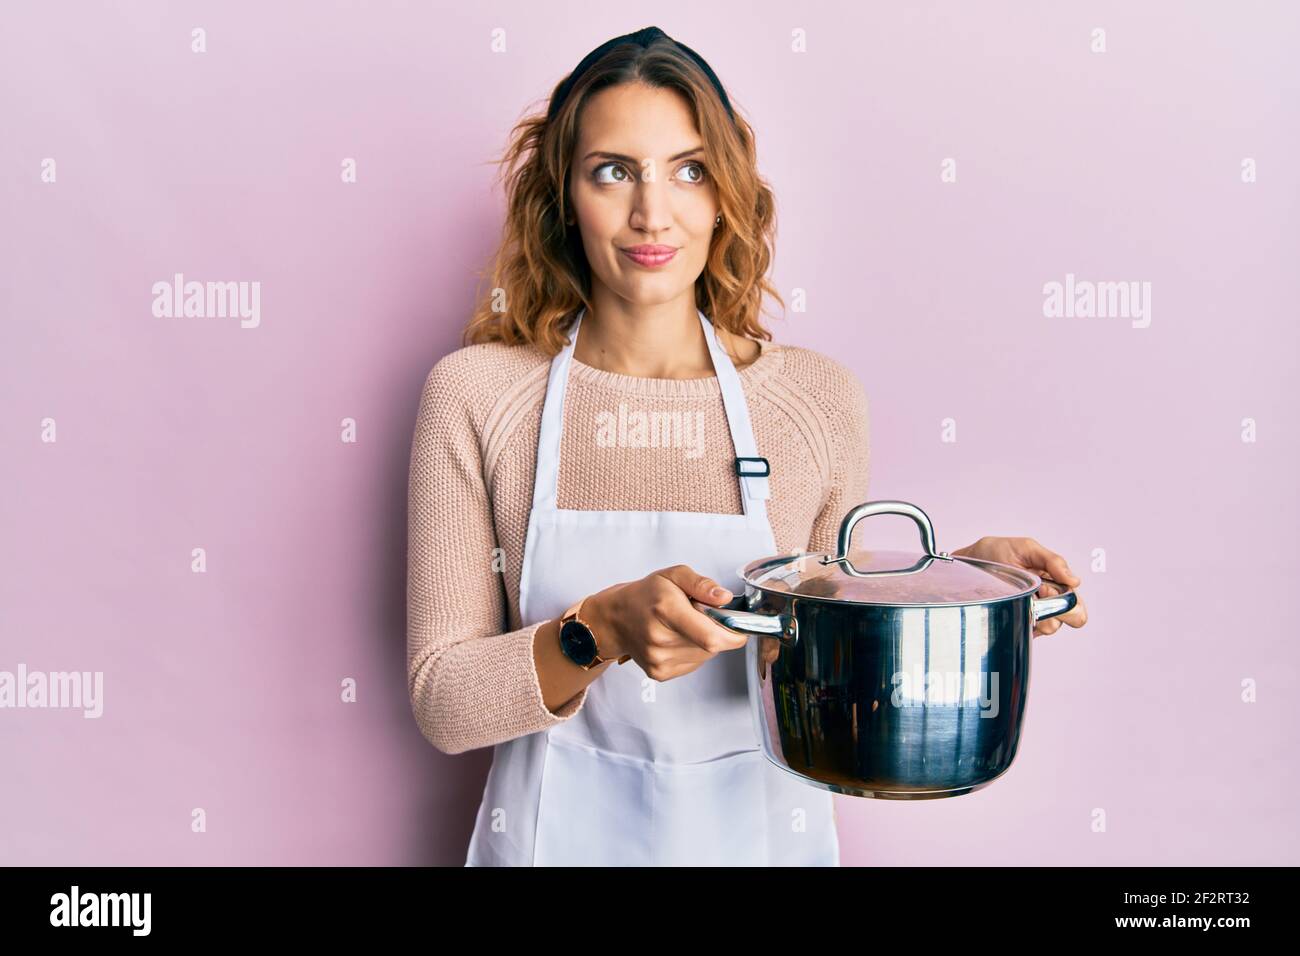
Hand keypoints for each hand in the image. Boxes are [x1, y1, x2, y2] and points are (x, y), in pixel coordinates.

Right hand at [582, 565, 748, 679]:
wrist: (616, 619)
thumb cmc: (646, 595)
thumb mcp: (673, 575)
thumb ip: (702, 584)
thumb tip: (725, 598)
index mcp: (666, 610)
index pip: (711, 636)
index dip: (733, 634)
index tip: (738, 624)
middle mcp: (661, 639)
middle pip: (711, 646)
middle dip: (718, 632)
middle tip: (703, 616)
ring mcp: (659, 659)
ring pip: (705, 656)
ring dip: (705, 642)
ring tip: (686, 626)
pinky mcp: (659, 673)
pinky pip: (693, 664)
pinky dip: (694, 652)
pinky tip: (678, 638)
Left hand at [952, 536, 1088, 637]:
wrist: (967, 562)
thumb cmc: (998, 552)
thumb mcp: (1026, 549)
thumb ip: (1052, 561)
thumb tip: (1075, 581)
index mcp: (1055, 584)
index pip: (1077, 606)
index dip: (1069, 602)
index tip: (1048, 590)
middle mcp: (1047, 602)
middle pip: (1070, 620)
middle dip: (1058, 609)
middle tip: (1036, 595)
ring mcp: (1032, 614)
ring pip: (1049, 627)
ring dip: (1037, 613)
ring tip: (1016, 596)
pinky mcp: (1015, 622)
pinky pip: (1026, 632)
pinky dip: (1021, 622)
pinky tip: (1008, 607)